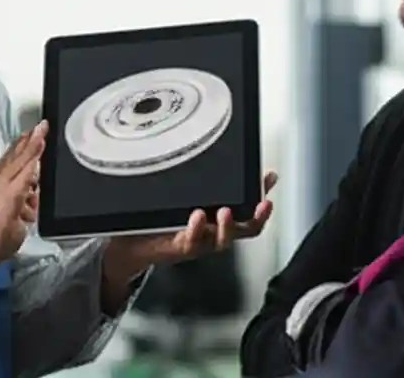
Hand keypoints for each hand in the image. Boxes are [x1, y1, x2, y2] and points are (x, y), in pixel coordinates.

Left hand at [0, 121, 44, 285]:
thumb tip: (25, 203)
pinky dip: (8, 161)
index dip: (37, 146)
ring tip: (28, 137)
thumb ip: (25, 210)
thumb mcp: (19, 230)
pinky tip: (12, 159)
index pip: (29, 163)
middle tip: (39, 126)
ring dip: (18, 149)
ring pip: (7, 161)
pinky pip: (0, 170)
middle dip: (28, 141)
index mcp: (11, 191)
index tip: (43, 129)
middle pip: (17, 157)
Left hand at [101, 171, 278, 299]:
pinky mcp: (180, 247)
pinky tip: (197, 216)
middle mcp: (214, 233)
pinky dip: (197, 229)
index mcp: (219, 222)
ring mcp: (199, 241)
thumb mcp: (187, 199)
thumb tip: (219, 157)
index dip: (264, 196)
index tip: (269, 178)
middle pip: (246, 231)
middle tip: (262, 204)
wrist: (134, 244)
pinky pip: (192, 241)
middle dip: (257, 217)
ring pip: (222, 240)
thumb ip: (206, 184)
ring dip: (227, 226)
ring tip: (225, 212)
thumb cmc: (162, 221)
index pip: (251, 212)